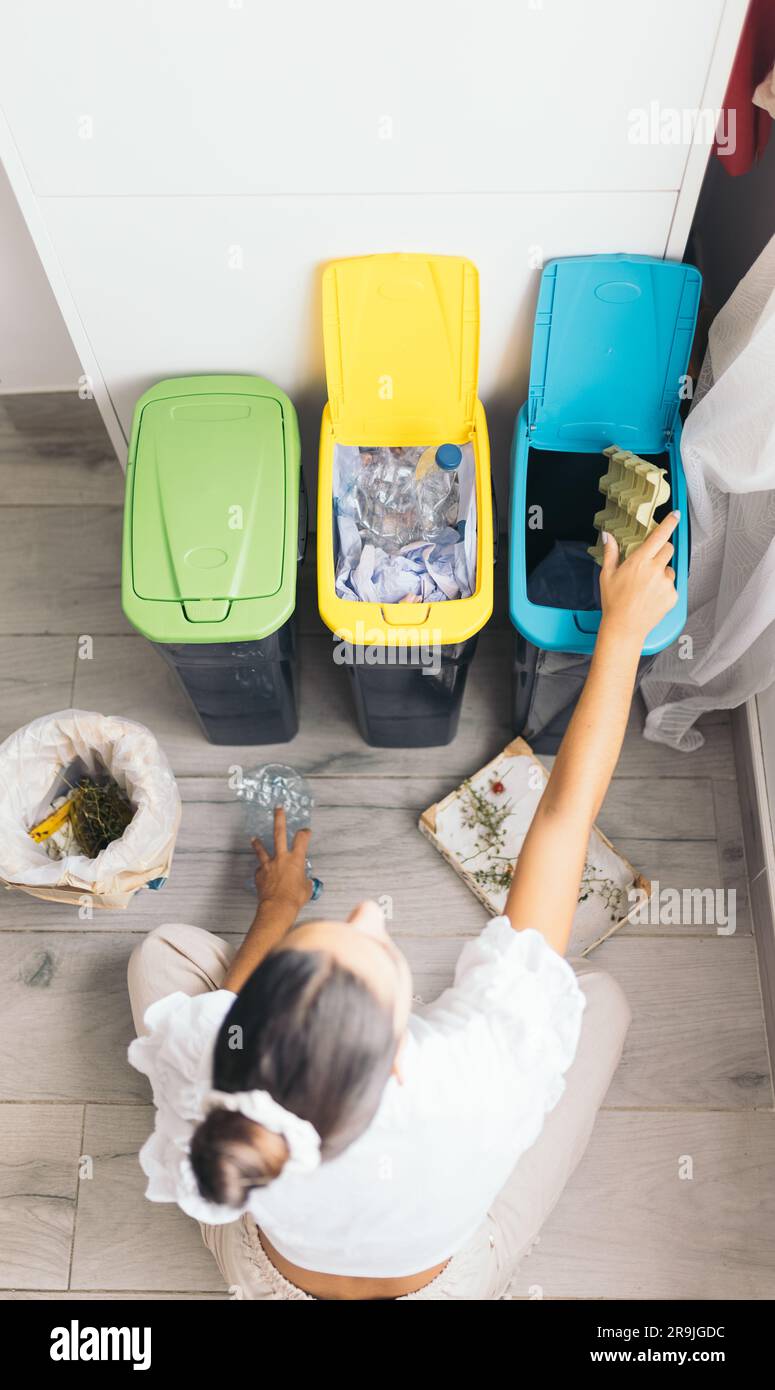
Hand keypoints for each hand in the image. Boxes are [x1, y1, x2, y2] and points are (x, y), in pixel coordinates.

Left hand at [252, 807, 311, 915]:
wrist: (278, 907)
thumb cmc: (294, 899)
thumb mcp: (306, 888)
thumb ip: (305, 881)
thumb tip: (304, 883)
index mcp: (296, 859)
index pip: (302, 839)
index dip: (305, 833)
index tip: (306, 831)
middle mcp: (282, 858)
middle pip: (280, 833)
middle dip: (279, 819)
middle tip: (278, 809)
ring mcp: (269, 865)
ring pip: (262, 850)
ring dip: (258, 843)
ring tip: (254, 838)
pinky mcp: (260, 874)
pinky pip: (260, 870)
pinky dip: (261, 871)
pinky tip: (262, 874)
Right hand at [599, 511, 679, 644]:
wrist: (624, 627)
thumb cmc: (614, 602)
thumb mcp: (607, 575)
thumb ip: (611, 553)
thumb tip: (608, 536)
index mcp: (640, 561)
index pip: (659, 536)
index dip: (669, 523)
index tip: (676, 515)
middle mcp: (655, 569)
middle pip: (668, 549)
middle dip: (662, 551)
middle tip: (650, 563)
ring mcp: (666, 583)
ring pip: (670, 569)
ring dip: (662, 573)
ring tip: (647, 587)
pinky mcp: (672, 596)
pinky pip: (672, 586)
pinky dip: (664, 589)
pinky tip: (651, 597)